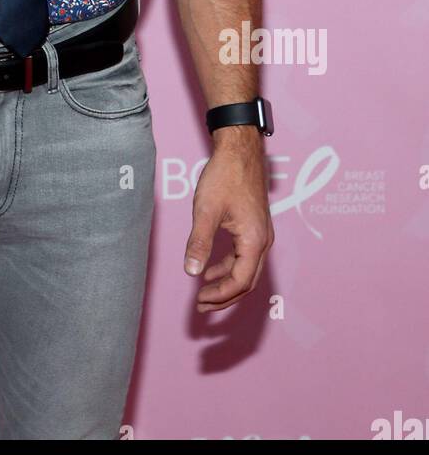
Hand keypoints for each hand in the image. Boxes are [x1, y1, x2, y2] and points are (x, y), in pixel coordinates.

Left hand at [184, 127, 273, 311]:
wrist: (240, 148)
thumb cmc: (226, 176)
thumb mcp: (207, 211)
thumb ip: (199, 243)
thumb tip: (191, 272)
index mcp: (254, 241)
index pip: (239, 282)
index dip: (219, 296)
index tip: (199, 301)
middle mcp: (263, 240)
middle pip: (246, 281)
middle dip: (224, 296)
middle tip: (201, 306)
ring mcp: (261, 233)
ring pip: (246, 269)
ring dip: (226, 282)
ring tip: (204, 291)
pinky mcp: (255, 225)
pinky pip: (244, 255)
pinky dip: (229, 266)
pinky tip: (211, 267)